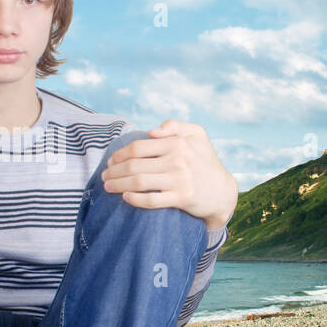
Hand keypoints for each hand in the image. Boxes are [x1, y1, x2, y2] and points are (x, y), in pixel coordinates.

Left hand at [99, 119, 237, 228]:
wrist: (222, 191)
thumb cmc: (205, 160)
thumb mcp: (197, 135)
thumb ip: (175, 126)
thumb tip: (152, 131)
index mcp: (177, 143)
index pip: (138, 147)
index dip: (119, 154)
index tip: (111, 161)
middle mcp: (178, 160)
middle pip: (134, 165)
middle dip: (114, 171)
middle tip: (104, 177)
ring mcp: (180, 180)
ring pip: (138, 182)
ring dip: (118, 185)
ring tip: (108, 187)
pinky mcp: (182, 198)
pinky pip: (152, 200)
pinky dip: (135, 199)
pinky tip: (126, 197)